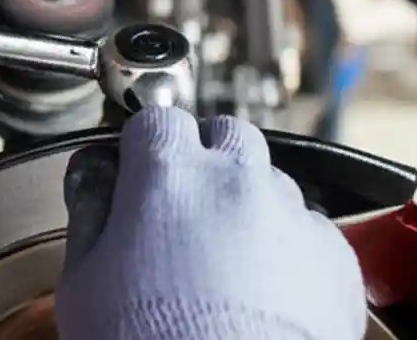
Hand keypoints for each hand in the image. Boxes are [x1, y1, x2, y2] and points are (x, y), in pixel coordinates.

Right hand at [55, 108, 366, 339]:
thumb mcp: (81, 281)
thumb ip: (89, 211)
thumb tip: (94, 175)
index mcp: (169, 173)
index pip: (156, 120)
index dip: (145, 148)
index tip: (139, 174)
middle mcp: (238, 177)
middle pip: (224, 136)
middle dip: (206, 161)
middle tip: (184, 214)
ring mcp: (293, 213)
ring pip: (271, 181)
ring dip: (249, 205)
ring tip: (226, 266)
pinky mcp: (334, 257)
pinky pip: (310, 232)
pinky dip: (289, 251)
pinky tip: (265, 296)